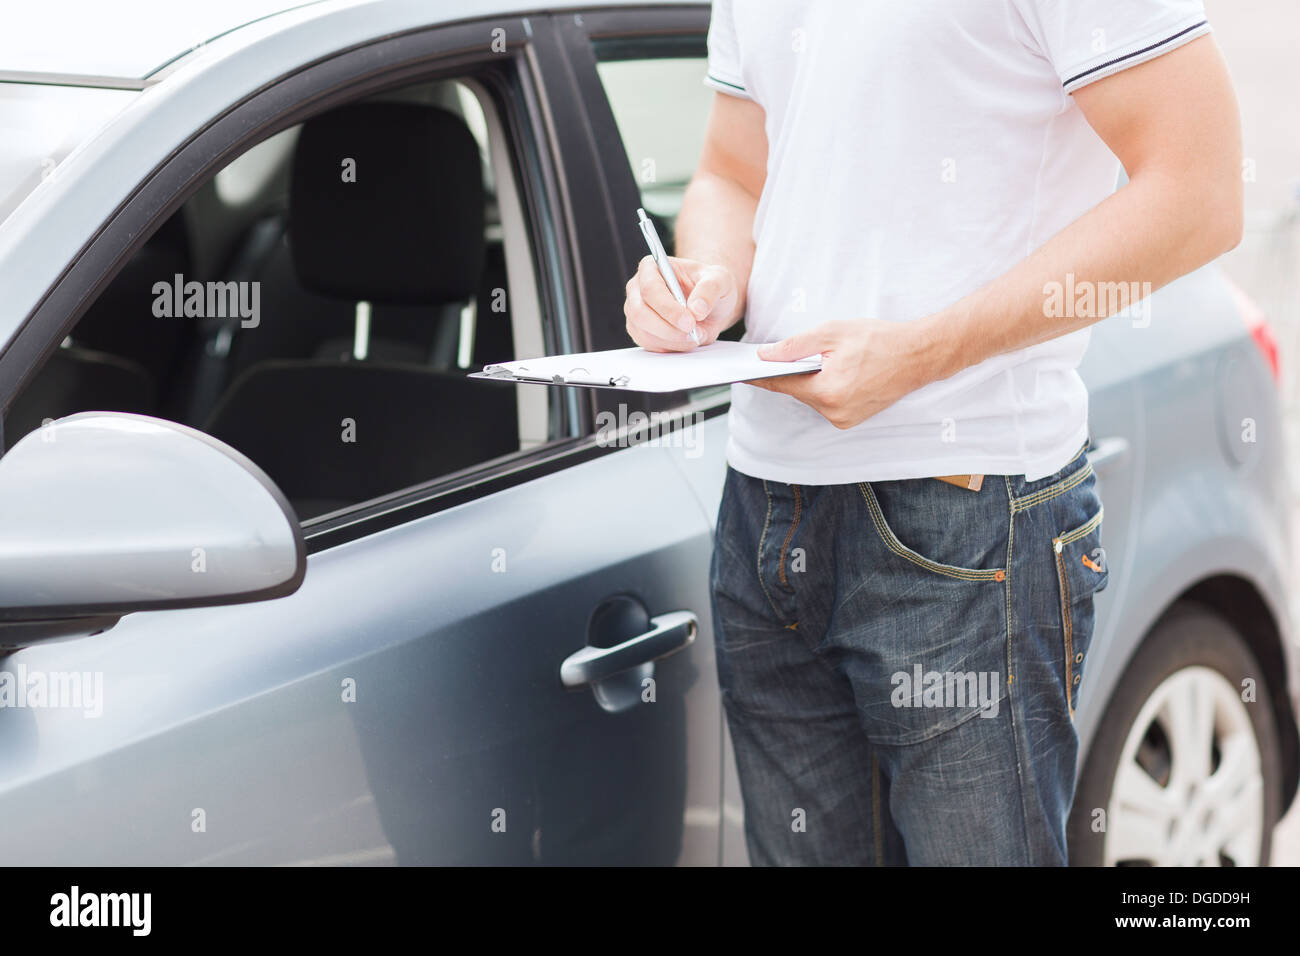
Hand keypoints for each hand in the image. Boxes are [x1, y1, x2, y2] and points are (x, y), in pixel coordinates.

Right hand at [624, 255, 738, 351]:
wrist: (707, 305)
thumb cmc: (709, 286)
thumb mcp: (719, 279)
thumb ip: (710, 289)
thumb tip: (697, 308)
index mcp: (651, 267)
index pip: (650, 288)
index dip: (668, 308)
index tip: (690, 321)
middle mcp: (637, 288)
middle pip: (640, 313)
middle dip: (668, 328)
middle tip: (693, 333)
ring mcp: (635, 311)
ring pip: (644, 333)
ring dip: (672, 340)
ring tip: (696, 335)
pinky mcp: (640, 331)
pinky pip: (649, 345)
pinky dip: (671, 347)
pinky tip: (687, 340)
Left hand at [749, 319, 939, 429]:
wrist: (919, 355)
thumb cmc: (880, 340)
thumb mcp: (832, 333)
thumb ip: (795, 345)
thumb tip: (765, 355)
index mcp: (827, 391)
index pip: (781, 385)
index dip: (760, 376)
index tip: (740, 372)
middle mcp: (834, 411)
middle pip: (796, 392)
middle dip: (788, 374)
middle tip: (776, 356)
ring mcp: (844, 419)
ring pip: (812, 398)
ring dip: (808, 381)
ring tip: (817, 360)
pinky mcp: (852, 419)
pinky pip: (826, 403)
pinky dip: (823, 388)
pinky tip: (830, 372)